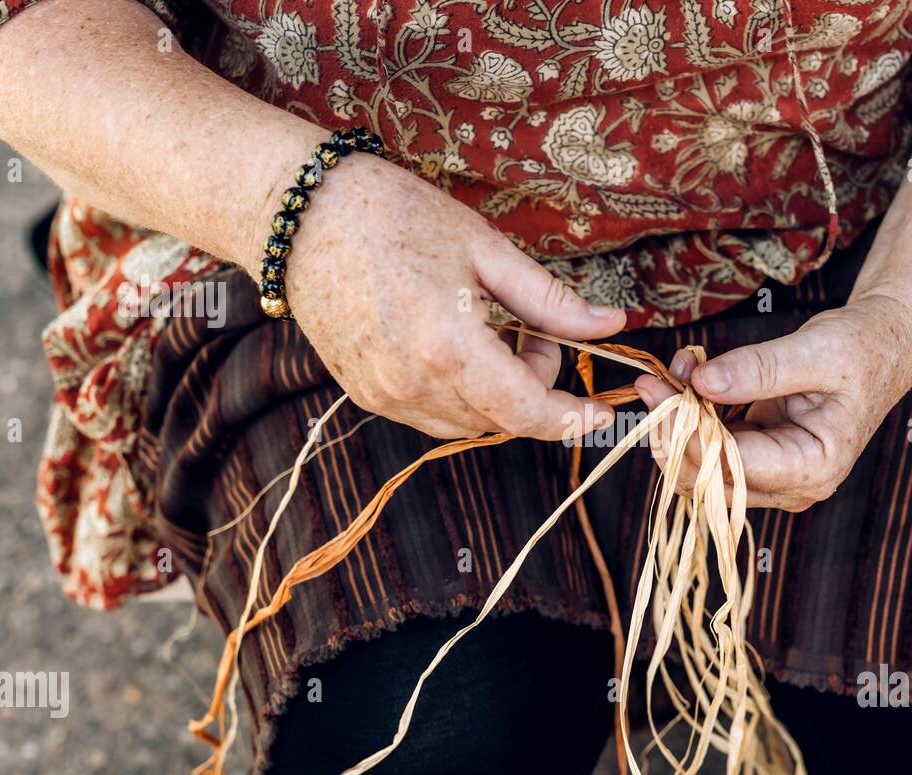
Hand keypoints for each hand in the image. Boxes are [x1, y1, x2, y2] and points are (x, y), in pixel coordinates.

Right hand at [273, 152, 625, 439]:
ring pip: (468, 423)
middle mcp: (414, 383)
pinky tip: (455, 344)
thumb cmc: (394, 216)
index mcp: (450, 346)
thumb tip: (613, 325)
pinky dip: (460, 394)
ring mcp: (384, 394)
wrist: (299, 214)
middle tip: (529, 328)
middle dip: (533, 386)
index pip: (528, 412)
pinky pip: (432, 415)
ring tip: (489, 331)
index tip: (601, 412)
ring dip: (497, 394)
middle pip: (502, 420)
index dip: (572, 419)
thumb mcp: (485, 248)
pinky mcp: (364, 393)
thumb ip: (551, 300)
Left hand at [634, 295, 911, 510]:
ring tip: (681, 367)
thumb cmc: (862, 348)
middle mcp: (790, 485)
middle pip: (705, 478)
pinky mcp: (754, 456)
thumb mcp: (819, 349)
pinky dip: (690, 414)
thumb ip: (760, 369)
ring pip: (698, 468)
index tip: (658, 389)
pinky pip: (706, 448)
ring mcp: (770, 475)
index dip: (686, 433)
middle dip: (674, 428)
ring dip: (677, 421)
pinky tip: (692, 376)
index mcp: (813, 469)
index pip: (731, 468)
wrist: (880, 346)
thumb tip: (702, 383)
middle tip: (658, 376)